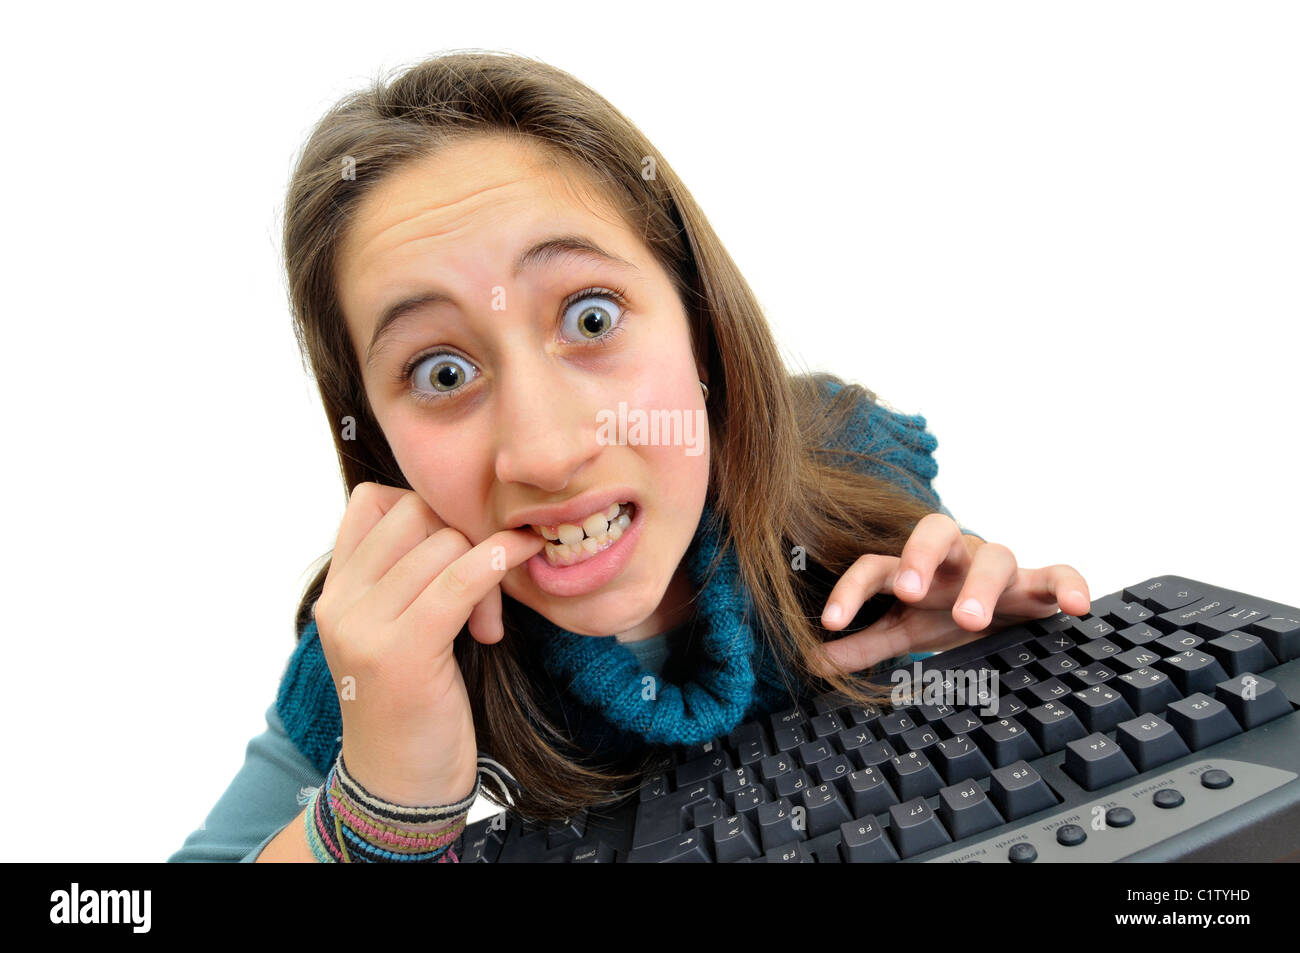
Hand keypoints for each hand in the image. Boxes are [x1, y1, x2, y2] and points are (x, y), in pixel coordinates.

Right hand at [313, 482, 544, 804]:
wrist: (402, 784)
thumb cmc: (416, 702)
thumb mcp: (398, 626)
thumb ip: (408, 574)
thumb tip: (465, 516)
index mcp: (336, 590)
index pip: (373, 500)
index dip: (426, 509)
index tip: (456, 551)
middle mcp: (340, 602)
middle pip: (415, 513)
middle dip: (463, 534)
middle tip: (486, 588)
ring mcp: (364, 627)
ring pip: (443, 542)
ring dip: (488, 565)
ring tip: (489, 620)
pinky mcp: (401, 652)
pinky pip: (459, 579)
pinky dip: (497, 560)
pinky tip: (521, 556)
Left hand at [813, 513, 1090, 676]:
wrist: (1005, 607)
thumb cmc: (947, 611)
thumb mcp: (905, 628)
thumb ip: (864, 642)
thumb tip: (815, 660)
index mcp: (914, 568)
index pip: (876, 566)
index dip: (850, 591)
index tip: (831, 623)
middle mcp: (954, 557)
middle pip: (934, 531)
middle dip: (920, 557)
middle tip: (911, 592)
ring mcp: (997, 566)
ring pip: (994, 555)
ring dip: (982, 584)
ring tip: (972, 618)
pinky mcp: (1039, 582)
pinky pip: (1058, 572)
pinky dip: (1068, 584)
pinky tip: (1077, 606)